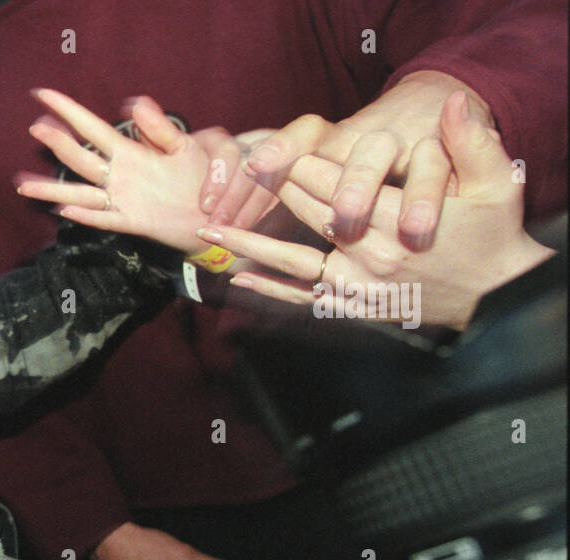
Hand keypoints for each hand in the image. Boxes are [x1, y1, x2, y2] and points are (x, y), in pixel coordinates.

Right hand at [15, 90, 216, 253]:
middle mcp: (119, 175)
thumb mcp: (183, 146)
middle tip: (36, 126)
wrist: (214, 213)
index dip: (68, 111)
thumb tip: (135, 103)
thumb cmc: (201, 178)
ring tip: (23, 183)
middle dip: (58, 142)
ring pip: (80, 192)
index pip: (91, 128)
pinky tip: (63, 209)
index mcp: (129, 152)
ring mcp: (123, 199)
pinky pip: (105, 218)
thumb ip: (160, 128)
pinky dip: (85, 215)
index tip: (42, 95)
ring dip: (52, 187)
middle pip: (81, 157)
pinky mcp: (133, 221)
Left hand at [202, 92, 552, 328]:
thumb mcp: (494, 185)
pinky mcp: (352, 311)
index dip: (297, 165)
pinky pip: (300, 300)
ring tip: (210, 231)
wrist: (494, 297)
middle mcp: (367, 256)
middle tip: (233, 175)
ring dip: (247, 244)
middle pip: (307, 214)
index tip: (268, 153)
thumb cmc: (492, 237)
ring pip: (291, 261)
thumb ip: (471, 143)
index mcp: (394, 221)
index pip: (334, 184)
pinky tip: (238, 280)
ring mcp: (356, 288)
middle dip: (270, 192)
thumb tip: (449, 104)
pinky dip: (268, 291)